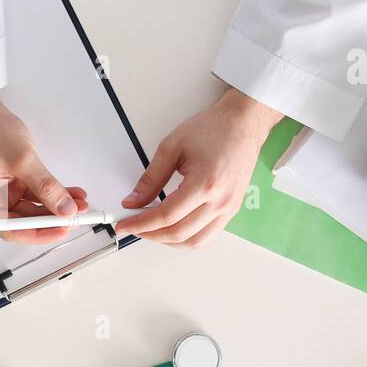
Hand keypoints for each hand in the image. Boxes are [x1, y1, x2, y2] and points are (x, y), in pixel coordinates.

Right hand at [0, 93, 88, 243]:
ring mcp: (0, 194)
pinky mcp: (10, 184)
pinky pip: (33, 195)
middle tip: (76, 215)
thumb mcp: (21, 160)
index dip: (39, 233)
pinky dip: (51, 194)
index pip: (11, 230)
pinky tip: (69, 193)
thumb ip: (45, 186)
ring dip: (55, 205)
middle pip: (24, 221)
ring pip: (32, 208)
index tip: (62, 230)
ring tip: (78, 202)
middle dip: (52, 217)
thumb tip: (64, 207)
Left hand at [116, 87, 279, 247]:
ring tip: (150, 229)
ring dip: (168, 241)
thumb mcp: (172, 148)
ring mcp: (228, 208)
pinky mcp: (231, 210)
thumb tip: (133, 201)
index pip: (166, 216)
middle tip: (133, 227)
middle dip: (150, 234)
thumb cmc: (213, 130)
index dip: (141, 224)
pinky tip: (171, 228)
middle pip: (178, 233)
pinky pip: (207, 236)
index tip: (125, 225)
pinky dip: (185, 238)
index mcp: (205, 183)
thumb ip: (150, 178)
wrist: (242, 124)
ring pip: (194, 242)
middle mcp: (220, 201)